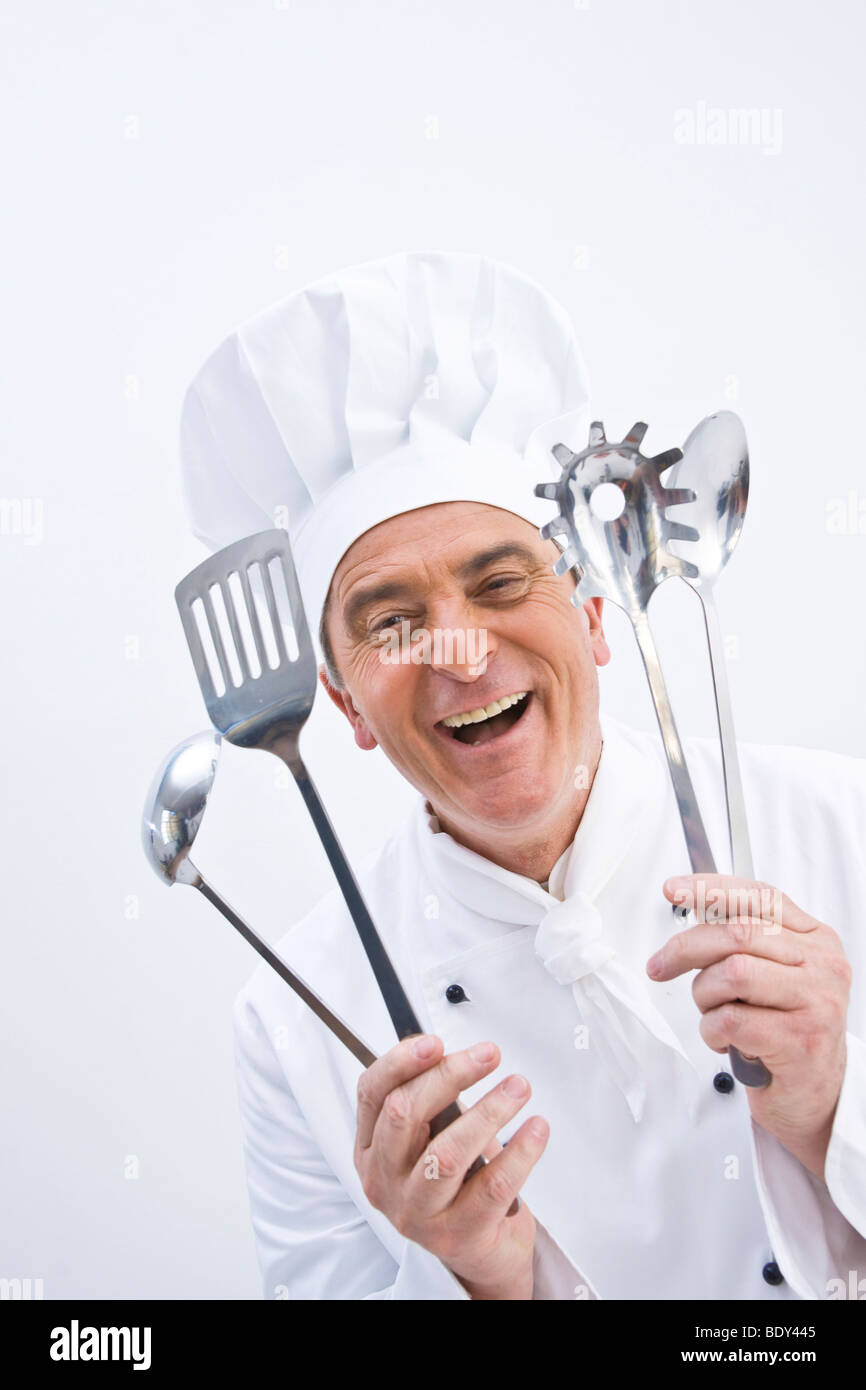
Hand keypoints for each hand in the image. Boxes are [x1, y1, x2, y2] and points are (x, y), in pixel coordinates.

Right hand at [354, 1034, 548, 1298]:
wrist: (480, 1250)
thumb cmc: (456, 1180)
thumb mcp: (431, 1136)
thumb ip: (430, 1097)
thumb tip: (446, 1050)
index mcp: (371, 1150)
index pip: (372, 1093)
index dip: (401, 1061)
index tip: (436, 1041)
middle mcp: (385, 1182)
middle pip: (405, 1115)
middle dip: (449, 1076)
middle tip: (489, 1054)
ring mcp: (419, 1214)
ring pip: (447, 1154)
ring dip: (488, 1111)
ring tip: (518, 1087)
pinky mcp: (460, 1235)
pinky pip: (493, 1186)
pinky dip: (520, 1152)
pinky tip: (536, 1128)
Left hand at [648, 874, 851, 1178]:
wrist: (816, 1095)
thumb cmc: (785, 1030)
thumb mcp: (774, 974)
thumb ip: (745, 940)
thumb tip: (693, 903)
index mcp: (817, 939)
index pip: (761, 897)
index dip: (711, 889)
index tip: (672, 890)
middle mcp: (823, 964)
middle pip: (738, 933)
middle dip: (686, 948)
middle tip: (659, 966)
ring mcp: (816, 1002)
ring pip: (732, 974)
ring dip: (704, 996)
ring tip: (713, 1014)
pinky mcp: (800, 1041)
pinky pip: (731, 1020)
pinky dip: (711, 1030)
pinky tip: (723, 1041)